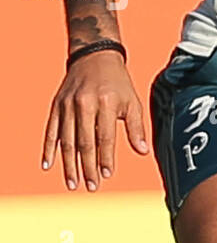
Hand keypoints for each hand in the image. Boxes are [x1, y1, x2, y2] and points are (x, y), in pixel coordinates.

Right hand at [41, 52, 148, 190]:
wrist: (94, 56)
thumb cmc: (117, 82)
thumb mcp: (132, 101)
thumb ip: (136, 127)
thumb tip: (143, 151)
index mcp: (105, 103)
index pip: (105, 137)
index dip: (105, 157)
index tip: (106, 174)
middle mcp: (84, 104)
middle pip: (84, 142)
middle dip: (87, 167)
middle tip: (91, 186)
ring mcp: (67, 105)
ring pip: (66, 140)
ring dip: (68, 164)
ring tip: (73, 183)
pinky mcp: (56, 105)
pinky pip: (51, 131)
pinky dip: (48, 149)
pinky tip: (48, 165)